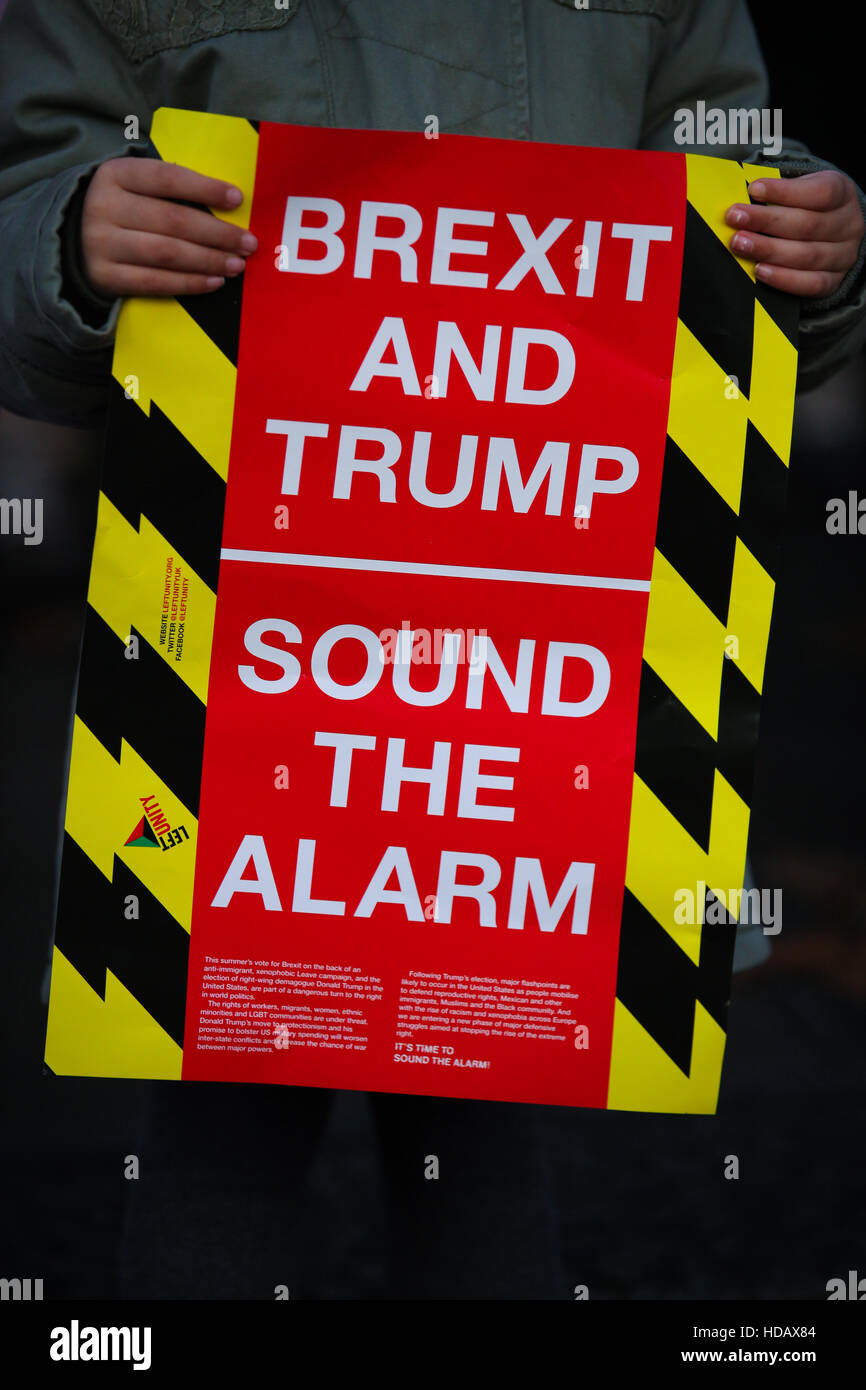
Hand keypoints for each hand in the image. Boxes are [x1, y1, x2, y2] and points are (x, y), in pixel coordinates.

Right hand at [80, 156, 257, 298]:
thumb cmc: (119, 210)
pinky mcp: (104, 277)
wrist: (69, 240)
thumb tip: (227, 204)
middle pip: (173, 220)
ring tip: (236, 265)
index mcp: (115, 174)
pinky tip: (214, 282)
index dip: (205, 188)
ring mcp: (102, 243)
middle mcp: (105, 206)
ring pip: (167, 253)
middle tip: (248, 244)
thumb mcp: (132, 187)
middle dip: (217, 234)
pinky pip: (155, 282)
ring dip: (208, 261)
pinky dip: (189, 283)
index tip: (237, 199)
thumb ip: (169, 191)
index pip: (167, 178)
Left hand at [725, 169, 863, 296]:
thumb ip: (779, 192)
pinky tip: (760, 271)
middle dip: (766, 221)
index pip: (819, 192)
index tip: (754, 188)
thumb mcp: (802, 189)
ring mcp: (843, 255)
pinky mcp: (834, 280)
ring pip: (806, 255)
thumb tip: (744, 199)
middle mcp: (849, 224)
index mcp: (843, 193)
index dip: (785, 191)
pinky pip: (810, 284)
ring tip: (740, 244)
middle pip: (807, 225)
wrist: (831, 235)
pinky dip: (783, 278)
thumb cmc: (808, 207)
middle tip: (735, 218)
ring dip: (768, 250)